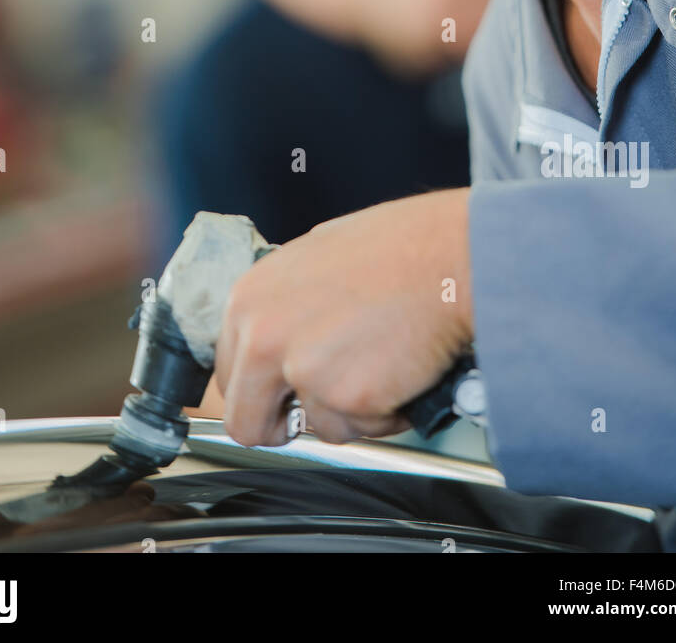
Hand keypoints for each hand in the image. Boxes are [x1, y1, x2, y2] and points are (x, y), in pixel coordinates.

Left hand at [214, 189, 472, 446]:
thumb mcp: (316, 259)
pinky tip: (399, 371)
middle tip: (322, 407)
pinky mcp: (343, 396)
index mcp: (250, 297)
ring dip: (349, 411)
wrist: (446, 256)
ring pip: (314, 429)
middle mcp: (263, 335)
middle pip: (245, 422)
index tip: (282, 394)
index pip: (229, 374)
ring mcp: (301, 368)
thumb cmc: (398, 247)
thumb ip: (286, 305)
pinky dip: (384, 413)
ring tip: (380, 365)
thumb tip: (282, 340)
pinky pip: (360, 428)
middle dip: (283, 426)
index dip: (261, 389)